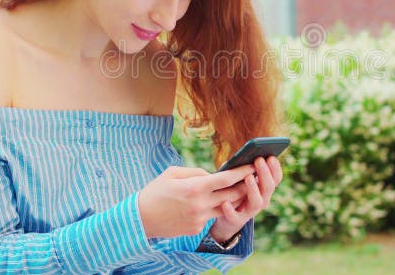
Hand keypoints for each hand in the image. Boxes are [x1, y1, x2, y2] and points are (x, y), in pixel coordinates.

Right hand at [137, 165, 253, 237]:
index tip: (252, 165)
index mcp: (195, 187)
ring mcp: (199, 219)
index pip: (226, 179)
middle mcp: (200, 204)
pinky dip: (213, 208)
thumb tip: (213, 175)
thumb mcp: (173, 173)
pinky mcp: (196, 229)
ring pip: (226, 207)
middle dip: (245, 185)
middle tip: (254, 177)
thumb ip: (196, 172)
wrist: (140, 219)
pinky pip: (211, 216)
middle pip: (232, 194)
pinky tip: (211, 202)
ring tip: (240, 189)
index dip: (242, 172)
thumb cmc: (155, 191)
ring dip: (233, 199)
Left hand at [209, 156, 283, 241]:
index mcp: (264, 189)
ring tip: (248, 177)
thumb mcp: (239, 180)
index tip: (271, 156)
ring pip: (257, 202)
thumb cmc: (234, 192)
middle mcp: (261, 200)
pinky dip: (230, 210)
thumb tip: (238, 158)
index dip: (275, 168)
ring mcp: (250, 212)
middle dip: (265, 173)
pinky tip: (224, 202)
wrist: (227, 220)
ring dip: (253, 189)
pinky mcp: (237, 221)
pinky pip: (235, 216)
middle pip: (268, 188)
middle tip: (259, 160)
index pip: (276, 179)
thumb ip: (240, 170)